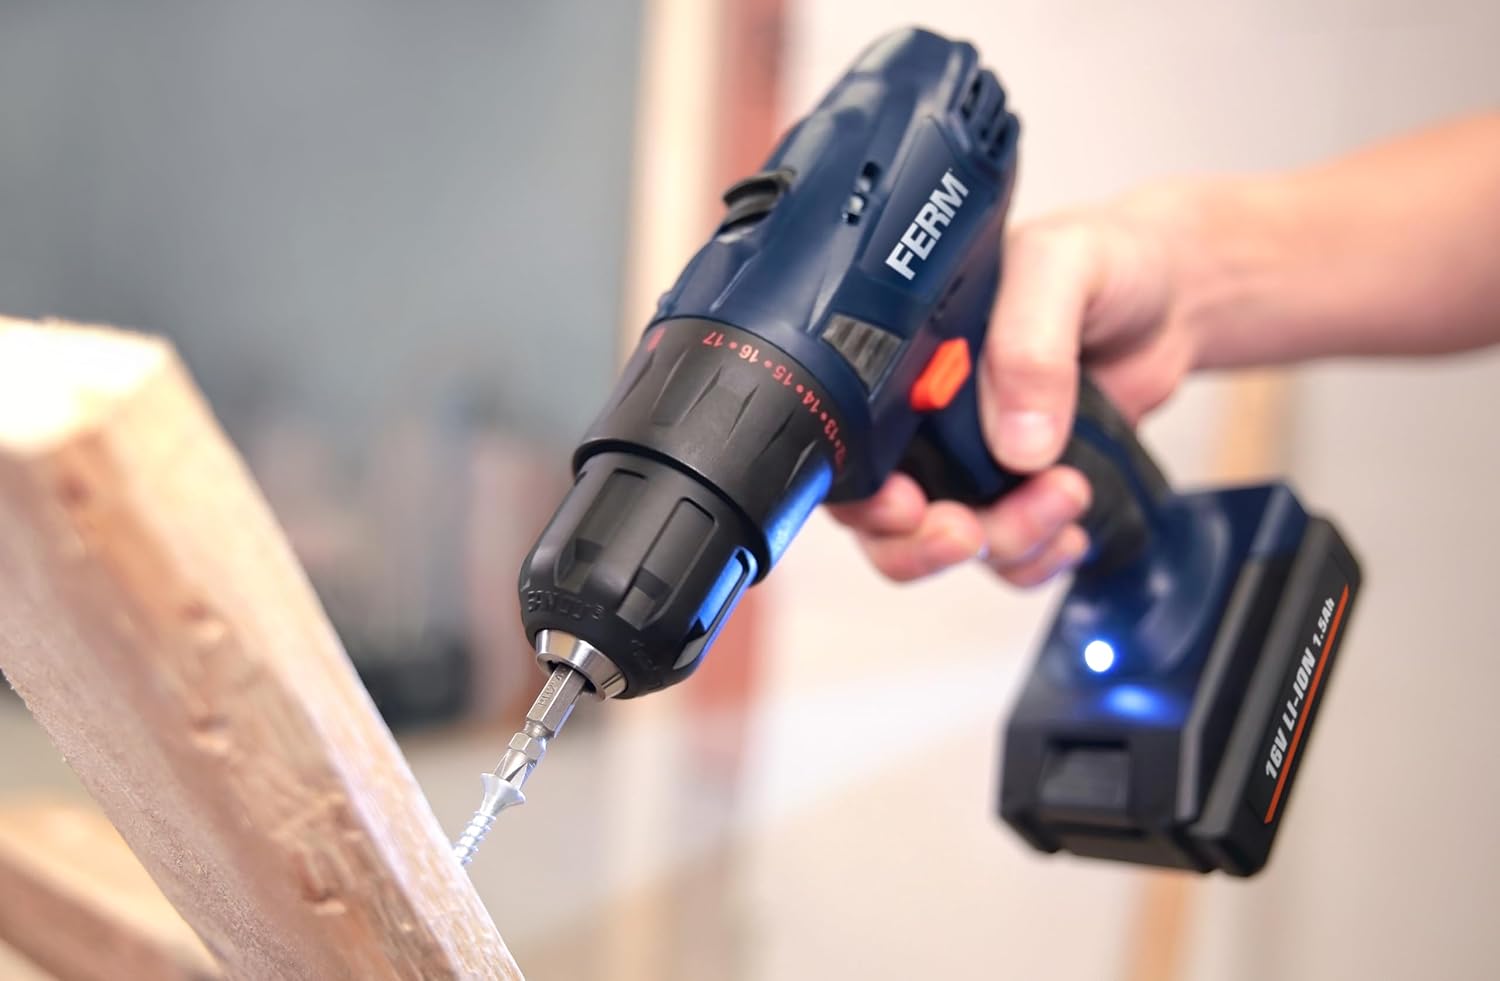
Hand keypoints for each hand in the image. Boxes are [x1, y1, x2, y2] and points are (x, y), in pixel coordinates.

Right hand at [828, 187, 1202, 586]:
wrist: (1173, 294)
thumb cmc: (1105, 260)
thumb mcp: (1060, 266)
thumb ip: (1029, 341)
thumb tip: (1017, 440)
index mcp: (906, 362)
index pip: (852, 446)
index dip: (865, 493)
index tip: (908, 503)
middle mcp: (927, 421)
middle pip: (883, 521)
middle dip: (922, 543)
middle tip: (968, 530)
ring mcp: (974, 466)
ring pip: (950, 547)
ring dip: (1005, 543)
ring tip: (1064, 493)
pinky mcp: (1024, 495)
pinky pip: (1010, 559)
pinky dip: (1038, 560)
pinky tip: (1071, 527)